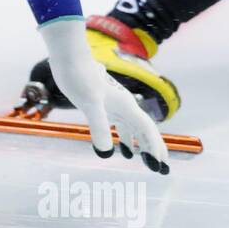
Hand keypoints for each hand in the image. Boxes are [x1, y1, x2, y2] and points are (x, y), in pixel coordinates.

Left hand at [38, 18, 169, 173]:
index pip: (147, 130)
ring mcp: (114, 104)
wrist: (69, 57)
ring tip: (141, 160)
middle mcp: (124, 105)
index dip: (155, 148)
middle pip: (144, 130)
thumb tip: (106, 153)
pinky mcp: (102, 103)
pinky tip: (118, 147)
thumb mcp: (89, 104)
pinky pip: (119, 123)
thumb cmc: (80, 77)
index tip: (160, 166)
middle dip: (152, 149)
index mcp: (126, 106)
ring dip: (137, 144)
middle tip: (160, 169)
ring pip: (132, 128)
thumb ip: (99, 127)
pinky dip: (123, 136)